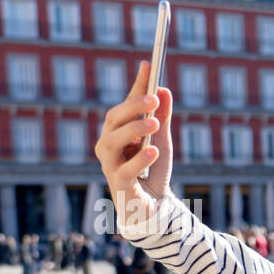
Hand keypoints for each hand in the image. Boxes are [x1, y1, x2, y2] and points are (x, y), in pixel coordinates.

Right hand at [94, 59, 174, 235]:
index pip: (125, 104)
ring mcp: (110, 165)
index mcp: (118, 132)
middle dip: (132, 106)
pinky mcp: (119, 185)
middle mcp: (109, 146)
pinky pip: (125, 170)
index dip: (136, 86)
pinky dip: (139, 160)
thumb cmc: (153, 173)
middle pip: (114, 119)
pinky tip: (153, 151)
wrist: (153, 209)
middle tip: (153, 98)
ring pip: (113, 141)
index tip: (148, 65)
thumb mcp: (162, 142)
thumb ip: (163, 117)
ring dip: (134, 129)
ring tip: (154, 122)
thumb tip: (164, 89)